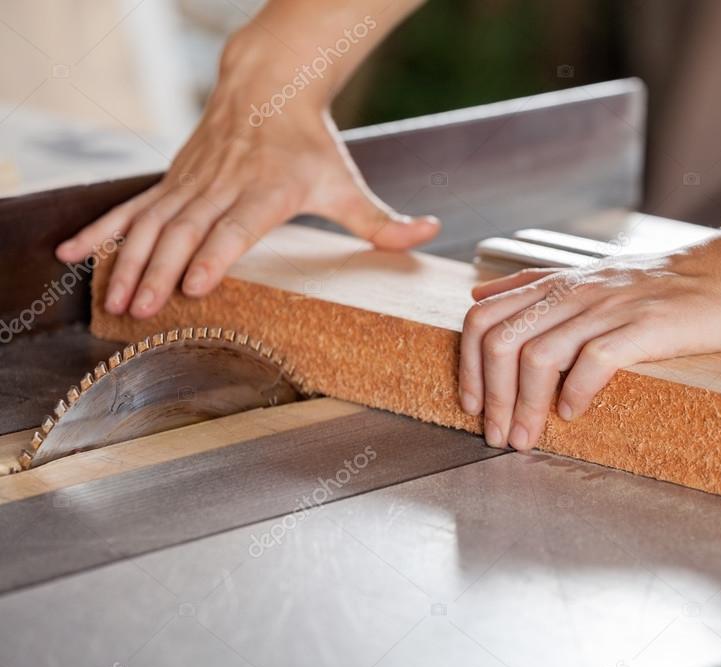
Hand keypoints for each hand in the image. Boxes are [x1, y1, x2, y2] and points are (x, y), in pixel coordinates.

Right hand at [56, 44, 438, 318]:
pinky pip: (130, 207)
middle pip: (187, 230)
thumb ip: (382, 219)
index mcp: (268, 190)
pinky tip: (72, 252)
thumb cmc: (310, 144)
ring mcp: (192, 183)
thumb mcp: (346, 181)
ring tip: (113, 298)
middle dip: (164, 270)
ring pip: (153, 223)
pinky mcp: (172, 180)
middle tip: (146, 308)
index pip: (238, 226)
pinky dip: (101, 230)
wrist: (267, 86)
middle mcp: (224, 186)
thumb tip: (430, 231)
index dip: (217, 254)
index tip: (198, 284)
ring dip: (129, 261)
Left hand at [458, 240, 720, 450]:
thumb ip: (534, 284)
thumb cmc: (670, 284)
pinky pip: (594, 361)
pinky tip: (574, 413)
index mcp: (559, 284)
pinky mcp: (646, 326)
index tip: (473, 406)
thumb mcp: (592, 274)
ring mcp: (609, 307)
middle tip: (497, 435)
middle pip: (501, 340)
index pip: (483, 317)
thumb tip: (477, 294)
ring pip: (539, 356)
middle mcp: (576, 292)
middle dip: (491, 396)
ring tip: (528, 437)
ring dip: (526, 406)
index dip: (467, 365)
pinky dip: (576, 392)